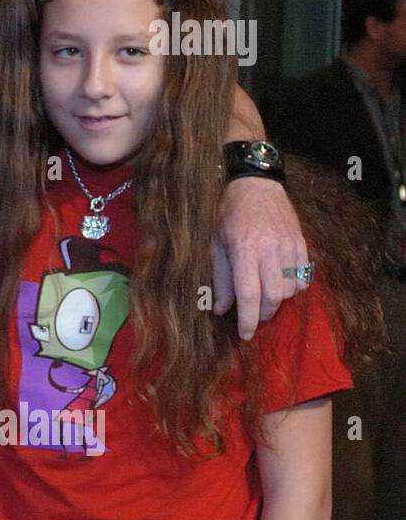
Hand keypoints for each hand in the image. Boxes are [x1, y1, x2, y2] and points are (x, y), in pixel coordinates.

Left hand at [213, 177, 308, 339]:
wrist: (257, 185)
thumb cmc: (230, 215)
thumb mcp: (216, 244)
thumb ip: (221, 278)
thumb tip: (221, 309)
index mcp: (245, 250)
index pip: (249, 295)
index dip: (248, 320)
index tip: (245, 334)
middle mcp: (270, 250)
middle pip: (273, 297)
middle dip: (263, 314)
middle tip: (254, 316)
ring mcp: (290, 246)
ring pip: (290, 289)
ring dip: (278, 300)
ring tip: (264, 296)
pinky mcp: (302, 244)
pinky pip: (303, 276)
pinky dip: (293, 287)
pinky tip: (280, 283)